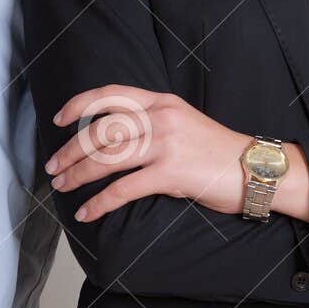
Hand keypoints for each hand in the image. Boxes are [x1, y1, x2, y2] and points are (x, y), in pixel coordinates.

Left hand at [46, 85, 259, 222]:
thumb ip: (153, 122)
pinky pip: (123, 189)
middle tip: (53, 167)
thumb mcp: (184, 122)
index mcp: (161, 102)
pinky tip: (86, 212)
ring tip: (61, 186)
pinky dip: (99, 202)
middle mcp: (160, 117)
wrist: (255, 169)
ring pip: (106, 158)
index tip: (58, 120)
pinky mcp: (171, 173)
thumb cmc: (218, 152)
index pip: (110, 95)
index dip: (78, 105)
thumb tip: (114, 139)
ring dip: (77, 174)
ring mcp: (165, 144)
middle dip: (70, 149)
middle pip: (100, 129)